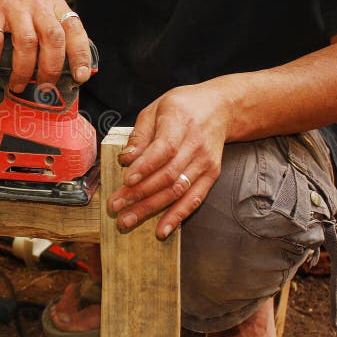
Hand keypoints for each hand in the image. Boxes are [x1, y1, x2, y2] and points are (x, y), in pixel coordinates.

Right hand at [0, 0, 91, 90]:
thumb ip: (51, 18)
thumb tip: (63, 52)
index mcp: (53, 2)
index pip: (75, 29)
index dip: (81, 54)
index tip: (82, 76)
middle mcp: (38, 4)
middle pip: (53, 40)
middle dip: (51, 69)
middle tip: (45, 87)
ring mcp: (14, 6)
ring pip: (26, 44)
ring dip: (23, 71)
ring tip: (18, 85)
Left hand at [107, 82, 233, 238]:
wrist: (221, 108)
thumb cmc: (182, 107)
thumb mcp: (155, 109)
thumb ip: (140, 135)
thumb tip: (126, 159)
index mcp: (179, 123)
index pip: (164, 149)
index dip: (146, 166)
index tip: (126, 180)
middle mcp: (195, 145)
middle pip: (168, 175)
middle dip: (139, 194)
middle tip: (116, 207)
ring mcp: (205, 162)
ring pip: (178, 190)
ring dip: (152, 209)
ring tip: (128, 220)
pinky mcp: (211, 175)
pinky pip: (194, 199)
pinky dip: (178, 216)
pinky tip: (163, 230)